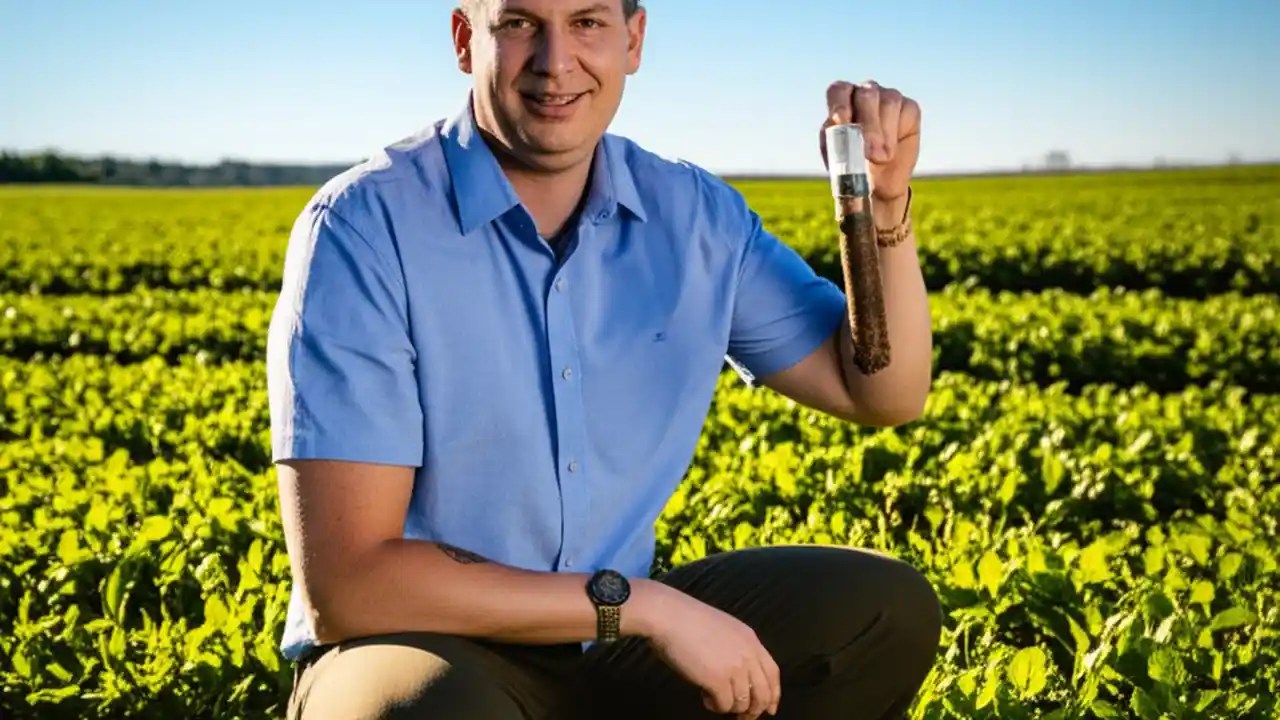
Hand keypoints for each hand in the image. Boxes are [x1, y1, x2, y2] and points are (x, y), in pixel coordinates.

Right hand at [641, 584, 780, 717]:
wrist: (668, 615)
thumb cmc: (686, 619)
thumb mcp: (723, 629)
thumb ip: (736, 648)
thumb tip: (739, 677)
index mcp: (750, 639)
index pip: (772, 673)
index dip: (773, 694)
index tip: (770, 708)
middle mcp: (747, 654)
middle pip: (763, 693)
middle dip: (755, 710)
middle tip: (742, 717)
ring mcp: (734, 667)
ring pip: (743, 702)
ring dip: (730, 707)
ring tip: (715, 699)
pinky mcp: (717, 679)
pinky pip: (724, 705)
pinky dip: (715, 706)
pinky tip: (705, 697)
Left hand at [819, 79, 921, 209]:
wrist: (877, 182)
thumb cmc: (852, 165)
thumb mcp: (838, 158)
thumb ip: (837, 145)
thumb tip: (843, 141)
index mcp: (842, 101)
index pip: (838, 91)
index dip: (840, 104)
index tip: (841, 122)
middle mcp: (865, 94)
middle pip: (866, 94)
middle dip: (868, 124)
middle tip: (869, 151)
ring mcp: (888, 98)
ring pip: (889, 101)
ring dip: (885, 133)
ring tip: (880, 159)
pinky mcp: (909, 108)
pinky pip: (907, 111)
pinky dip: (899, 133)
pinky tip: (892, 150)